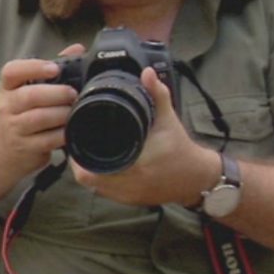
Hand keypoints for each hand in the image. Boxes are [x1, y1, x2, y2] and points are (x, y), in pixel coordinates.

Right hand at [0, 44, 81, 179]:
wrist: (4, 151)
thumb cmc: (22, 113)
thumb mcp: (30, 89)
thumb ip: (52, 68)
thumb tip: (77, 48)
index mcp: (9, 87)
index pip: (12, 71)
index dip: (33, 67)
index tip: (54, 68)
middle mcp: (8, 106)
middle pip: (30, 96)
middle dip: (56, 93)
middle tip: (72, 93)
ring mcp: (15, 128)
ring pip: (39, 118)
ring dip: (61, 113)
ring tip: (73, 110)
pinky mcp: (26, 148)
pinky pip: (47, 140)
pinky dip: (62, 134)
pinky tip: (70, 129)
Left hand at [70, 66, 219, 205]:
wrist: (196, 177)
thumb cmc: (180, 148)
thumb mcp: (168, 119)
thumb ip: (157, 94)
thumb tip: (147, 73)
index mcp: (135, 164)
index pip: (91, 169)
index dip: (78, 157)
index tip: (77, 139)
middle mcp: (129, 183)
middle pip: (87, 179)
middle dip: (80, 162)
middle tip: (78, 145)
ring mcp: (129, 195)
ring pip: (95, 188)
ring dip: (88, 172)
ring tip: (86, 154)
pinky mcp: (131, 201)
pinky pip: (107, 193)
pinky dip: (100, 181)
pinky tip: (100, 167)